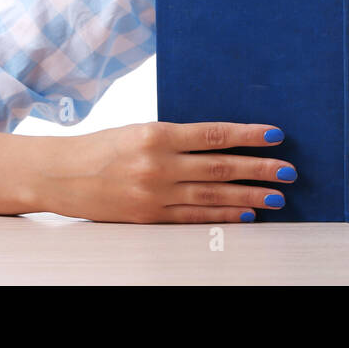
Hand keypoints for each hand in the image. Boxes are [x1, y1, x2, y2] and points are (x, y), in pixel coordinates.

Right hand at [40, 121, 296, 223]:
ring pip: (212, 195)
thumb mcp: (140, 130)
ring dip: (248, 197)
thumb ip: (177, 138)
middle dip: (259, 169)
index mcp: (157, 134)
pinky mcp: (148, 216)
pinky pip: (194, 217)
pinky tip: (245, 215)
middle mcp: (159, 164)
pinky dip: (222, 216)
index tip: (276, 135)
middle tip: (288, 171)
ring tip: (277, 197)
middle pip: (220, 167)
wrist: (60, 174)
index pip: (214, 134)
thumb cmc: (103, 146)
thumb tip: (222, 142)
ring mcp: (154, 193)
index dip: (248, 135)